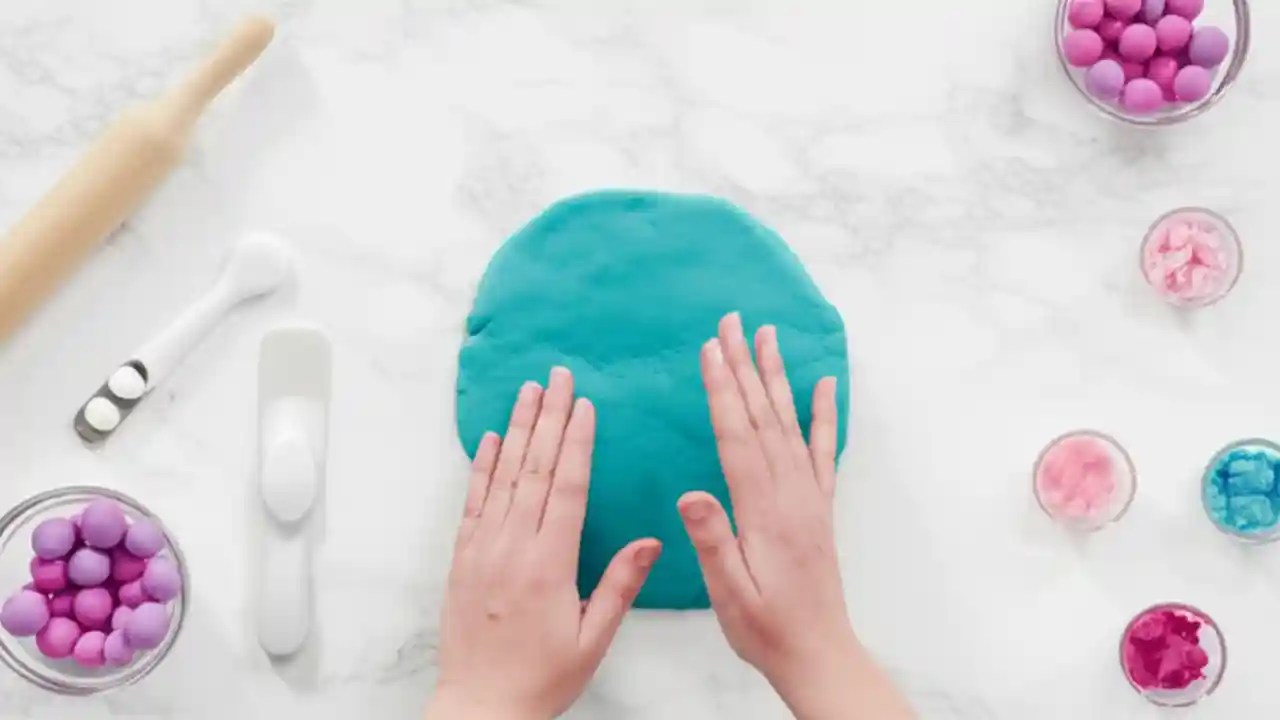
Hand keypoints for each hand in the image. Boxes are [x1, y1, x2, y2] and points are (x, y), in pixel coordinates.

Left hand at [428, 368, 661, 719]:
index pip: (566, 486)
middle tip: (557, 376)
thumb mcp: (593, 638)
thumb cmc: (541, 678)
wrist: (480, 706)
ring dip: (516, 429)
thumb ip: (619, 585)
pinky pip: (472, 502)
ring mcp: (482, 549)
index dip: (576, 440)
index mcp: (550, 563)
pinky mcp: (462, 558)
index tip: (583, 404)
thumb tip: (650, 542)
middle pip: (534, 468)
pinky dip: (480, 467)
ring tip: (527, 391)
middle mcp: (512, 547)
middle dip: (548, 417)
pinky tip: (487, 438)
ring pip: (502, 476)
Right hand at [679, 313, 912, 719]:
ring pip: (790, 423)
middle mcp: (792, 493)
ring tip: (768, 335)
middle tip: (733, 322)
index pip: (737, 436)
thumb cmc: (765, 627)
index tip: (711, 349)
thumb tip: (691, 494)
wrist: (818, 652)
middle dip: (745, 366)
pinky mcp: (819, 506)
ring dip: (777, 377)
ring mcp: (809, 496)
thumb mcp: (729, 593)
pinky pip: (822, 450)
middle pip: (763, 416)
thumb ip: (713, 541)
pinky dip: (823, 414)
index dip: (722, 390)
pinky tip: (824, 385)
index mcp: (764, 510)